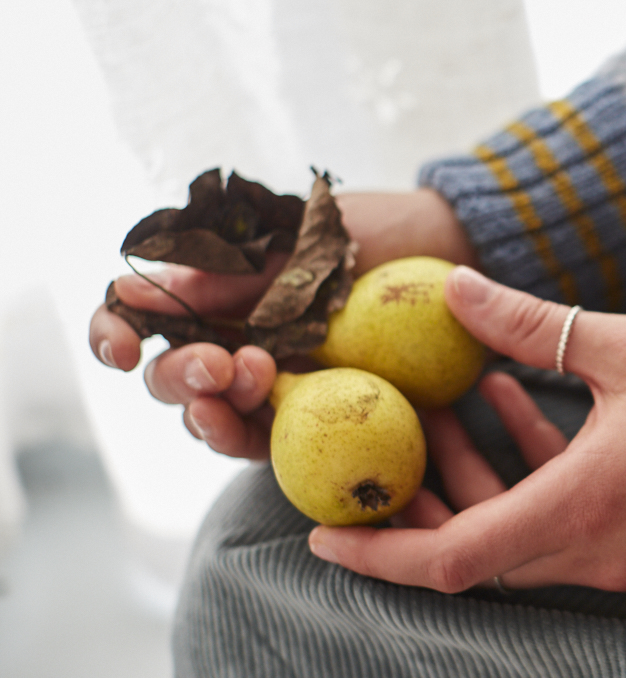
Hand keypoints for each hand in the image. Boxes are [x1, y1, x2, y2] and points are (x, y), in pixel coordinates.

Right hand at [87, 188, 476, 458]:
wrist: (459, 250)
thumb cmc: (381, 233)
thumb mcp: (302, 243)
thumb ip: (229, 274)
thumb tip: (135, 286)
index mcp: (219, 292)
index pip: (140, 319)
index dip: (114, 334)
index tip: (123, 345)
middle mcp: (236, 340)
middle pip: (172, 379)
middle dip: (181, 377)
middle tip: (224, 363)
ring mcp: (277, 384)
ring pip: (215, 419)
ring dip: (213, 414)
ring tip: (243, 383)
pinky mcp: (319, 419)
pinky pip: (271, 443)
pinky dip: (255, 439)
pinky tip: (259, 421)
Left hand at [308, 267, 625, 592]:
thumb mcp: (623, 345)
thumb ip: (526, 323)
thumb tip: (451, 290)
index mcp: (584, 509)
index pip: (450, 560)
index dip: (376, 554)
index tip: (320, 533)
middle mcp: (600, 551)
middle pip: (477, 553)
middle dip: (420, 507)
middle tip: (383, 452)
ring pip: (521, 537)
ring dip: (479, 482)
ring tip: (454, 407)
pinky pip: (567, 522)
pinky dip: (532, 476)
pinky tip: (517, 403)